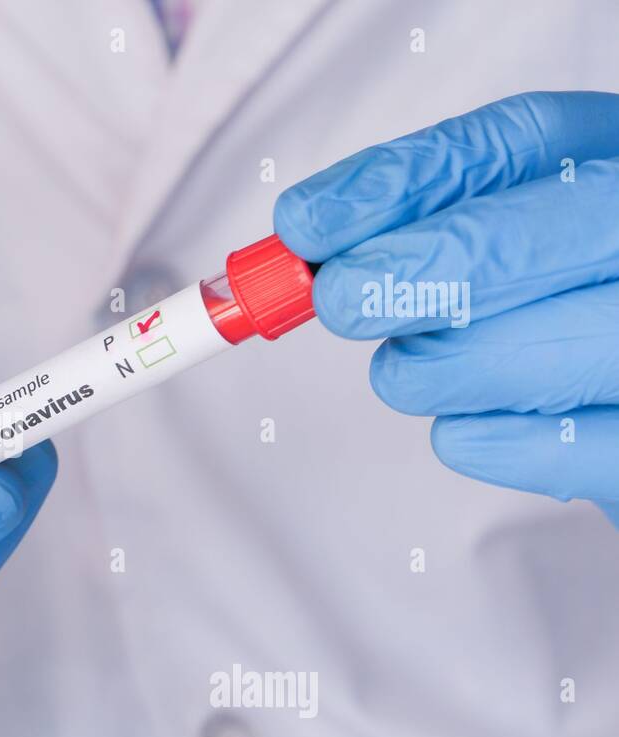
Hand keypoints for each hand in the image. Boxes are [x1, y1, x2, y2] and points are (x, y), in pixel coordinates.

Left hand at [274, 91, 618, 524]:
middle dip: (421, 271)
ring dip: (444, 365)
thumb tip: (305, 233)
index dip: (401, 182)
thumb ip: (422, 209)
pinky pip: (580, 449)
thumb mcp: (515, 214)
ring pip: (558, 346)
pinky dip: (497, 441)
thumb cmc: (566, 282)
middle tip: (340, 300)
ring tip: (406, 370)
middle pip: (546, 235)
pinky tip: (458, 426)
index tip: (307, 225)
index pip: (521, 139)